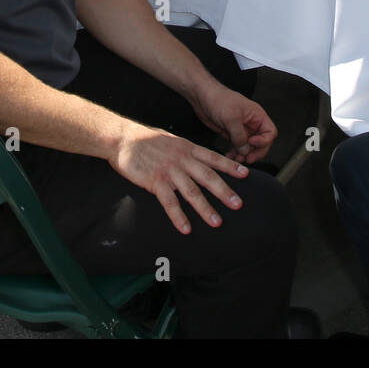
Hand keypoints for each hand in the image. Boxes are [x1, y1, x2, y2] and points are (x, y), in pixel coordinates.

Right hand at [111, 120, 248, 234]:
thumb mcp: (172, 141)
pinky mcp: (155, 182)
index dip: (230, 166)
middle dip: (224, 191)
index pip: (214, 158)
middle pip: (208, 177)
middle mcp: (182, 159)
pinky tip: (186, 228)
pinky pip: (169, 202)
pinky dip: (178, 216)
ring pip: (192, 192)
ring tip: (217, 222)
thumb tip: (199, 160)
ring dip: (205, 208)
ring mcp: (169, 171)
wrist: (122, 138)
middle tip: (239, 204)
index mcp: (188, 148)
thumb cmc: (146, 140)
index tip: (245, 174)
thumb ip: (186, 151)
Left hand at [191, 84, 277, 163]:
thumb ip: (239, 135)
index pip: (270, 132)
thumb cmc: (218, 99)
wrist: (202, 97)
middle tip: (246, 158)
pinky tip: (230, 156)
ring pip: (249, 147)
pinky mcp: (232, 134)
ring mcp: (242, 129)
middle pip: (262, 142)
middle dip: (255, 152)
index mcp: (257, 115)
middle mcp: (252, 123)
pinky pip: (238, 147)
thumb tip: (245, 150)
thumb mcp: (231, 117)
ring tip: (237, 159)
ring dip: (244, 155)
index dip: (264, 141)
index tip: (251, 143)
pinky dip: (236, 153)